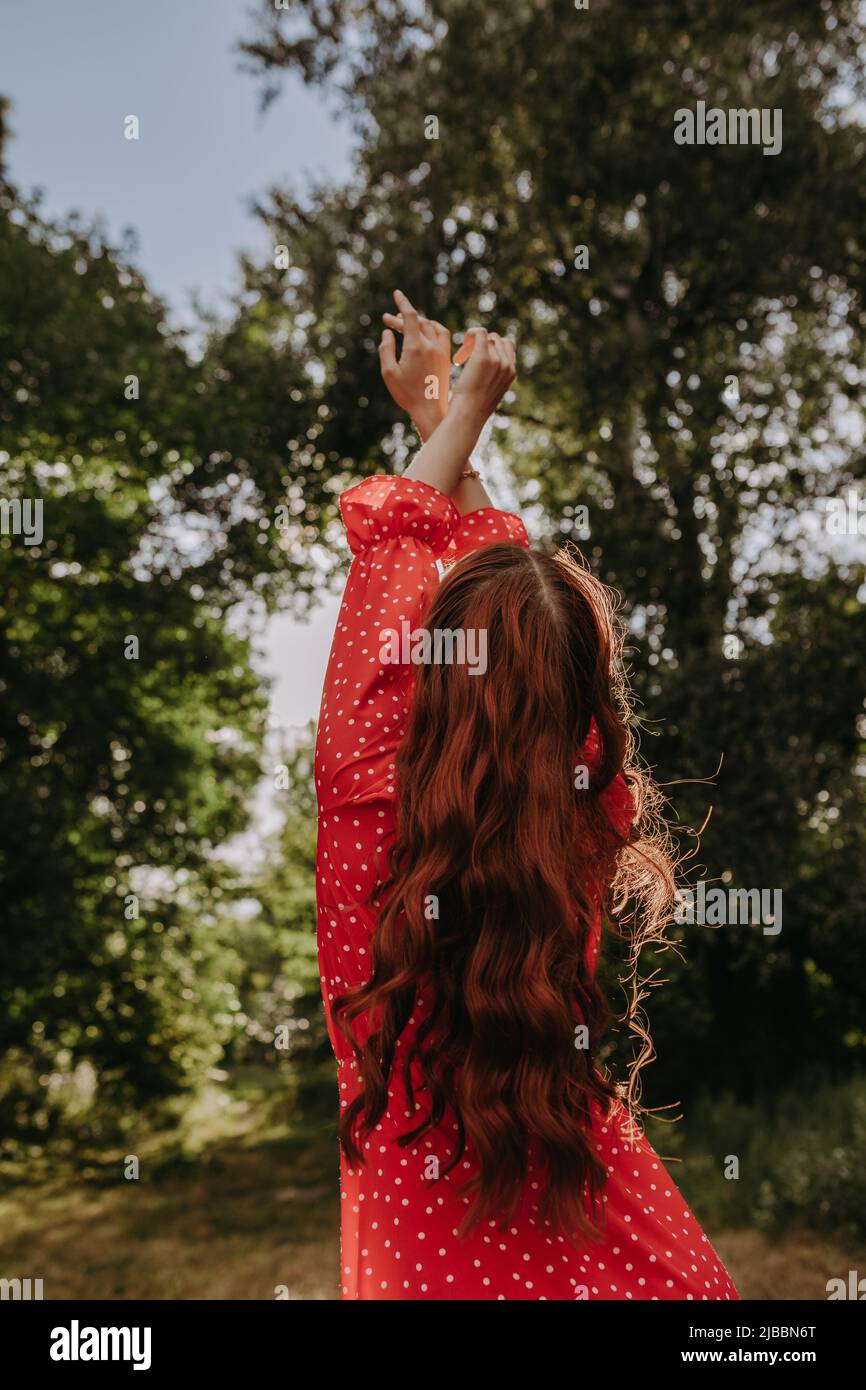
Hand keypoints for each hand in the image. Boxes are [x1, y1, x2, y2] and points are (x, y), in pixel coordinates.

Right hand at [378, 290, 450, 439]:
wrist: (431, 411)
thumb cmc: (407, 394)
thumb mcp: (389, 373)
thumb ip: (386, 349)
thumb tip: (387, 332)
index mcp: (416, 347)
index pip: (410, 316)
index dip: (402, 303)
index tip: (397, 293)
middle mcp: (431, 345)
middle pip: (417, 321)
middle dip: (402, 317)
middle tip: (389, 320)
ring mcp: (442, 350)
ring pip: (431, 325)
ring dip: (418, 321)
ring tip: (406, 324)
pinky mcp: (447, 357)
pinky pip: (441, 333)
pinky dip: (431, 328)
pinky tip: (424, 333)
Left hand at [450, 327, 516, 422]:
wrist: (468, 417)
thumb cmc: (473, 411)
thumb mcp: (488, 394)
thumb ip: (491, 379)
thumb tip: (484, 372)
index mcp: (511, 373)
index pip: (507, 347)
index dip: (492, 349)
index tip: (477, 363)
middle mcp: (507, 365)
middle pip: (497, 340)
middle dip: (481, 346)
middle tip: (465, 362)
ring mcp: (497, 360)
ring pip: (487, 337)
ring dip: (472, 345)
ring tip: (460, 361)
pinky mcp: (482, 357)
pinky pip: (479, 332)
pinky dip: (469, 336)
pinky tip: (459, 356)